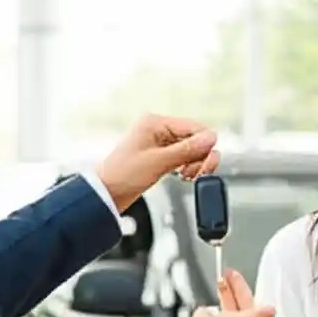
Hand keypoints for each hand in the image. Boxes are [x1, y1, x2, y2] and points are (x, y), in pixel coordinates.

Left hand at [96, 113, 220, 211]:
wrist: (107, 194)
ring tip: (187, 176)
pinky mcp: (162, 156)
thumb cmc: (122, 175)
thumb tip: (211, 138)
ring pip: (193, 149)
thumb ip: (187, 149)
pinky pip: (185, 157)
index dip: (204, 147)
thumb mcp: (159, 162)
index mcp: (156, 122)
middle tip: (196, 173)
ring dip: (196, 164)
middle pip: (196, 138)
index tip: (203, 165)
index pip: (195, 127)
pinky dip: (188, 167)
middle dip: (201, 157)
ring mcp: (161, 143)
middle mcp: (159, 129)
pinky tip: (183, 175)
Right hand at [182, 269, 274, 316]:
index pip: (248, 308)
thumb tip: (272, 311)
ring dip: (222, 301)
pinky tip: (203, 311)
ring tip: (219, 285)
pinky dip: (207, 316)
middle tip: (225, 276)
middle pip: (237, 311)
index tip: (234, 274)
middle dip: (231, 292)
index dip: (241, 288)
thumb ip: (257, 315)